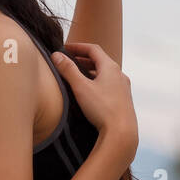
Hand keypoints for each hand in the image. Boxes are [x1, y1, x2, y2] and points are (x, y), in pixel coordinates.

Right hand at [51, 43, 138, 165]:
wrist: (122, 132)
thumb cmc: (102, 108)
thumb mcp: (81, 87)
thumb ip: (68, 70)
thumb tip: (56, 55)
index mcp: (111, 67)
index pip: (93, 49)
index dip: (78, 47)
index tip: (65, 48)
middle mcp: (120, 75)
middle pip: (100, 60)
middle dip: (83, 59)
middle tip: (68, 60)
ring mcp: (123, 88)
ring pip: (105, 74)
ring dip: (91, 71)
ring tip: (77, 75)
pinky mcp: (123, 100)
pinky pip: (109, 85)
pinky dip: (97, 82)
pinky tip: (89, 92)